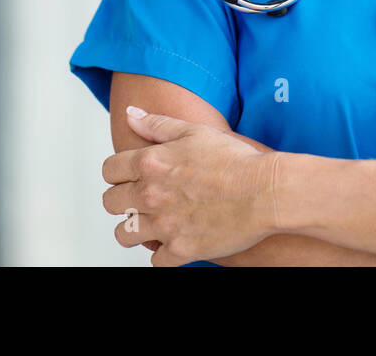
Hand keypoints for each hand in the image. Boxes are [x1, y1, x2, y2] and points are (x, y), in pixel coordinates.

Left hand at [102, 106, 281, 265]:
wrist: (266, 191)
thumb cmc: (236, 160)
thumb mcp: (194, 131)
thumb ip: (157, 124)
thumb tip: (130, 114)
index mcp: (151, 163)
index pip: (109, 170)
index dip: (118, 173)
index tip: (128, 176)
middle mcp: (151, 194)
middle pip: (111, 202)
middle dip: (122, 200)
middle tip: (141, 199)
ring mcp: (164, 225)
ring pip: (124, 235)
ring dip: (134, 229)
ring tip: (152, 223)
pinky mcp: (181, 250)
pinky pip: (156, 261)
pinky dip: (163, 253)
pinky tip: (175, 241)